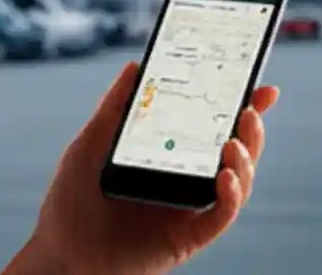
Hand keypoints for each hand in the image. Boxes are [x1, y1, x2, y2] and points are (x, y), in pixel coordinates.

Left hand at [20, 61, 279, 274]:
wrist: (61, 254)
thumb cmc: (72, 203)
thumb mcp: (89, 145)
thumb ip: (114, 109)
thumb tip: (135, 67)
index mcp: (170, 155)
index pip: (212, 127)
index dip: (242, 107)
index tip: (261, 87)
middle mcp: (186, 180)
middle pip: (235, 151)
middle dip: (252, 129)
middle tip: (251, 108)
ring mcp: (189, 209)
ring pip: (238, 182)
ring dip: (246, 160)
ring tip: (236, 141)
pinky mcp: (188, 238)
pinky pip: (220, 216)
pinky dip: (231, 196)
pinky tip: (225, 176)